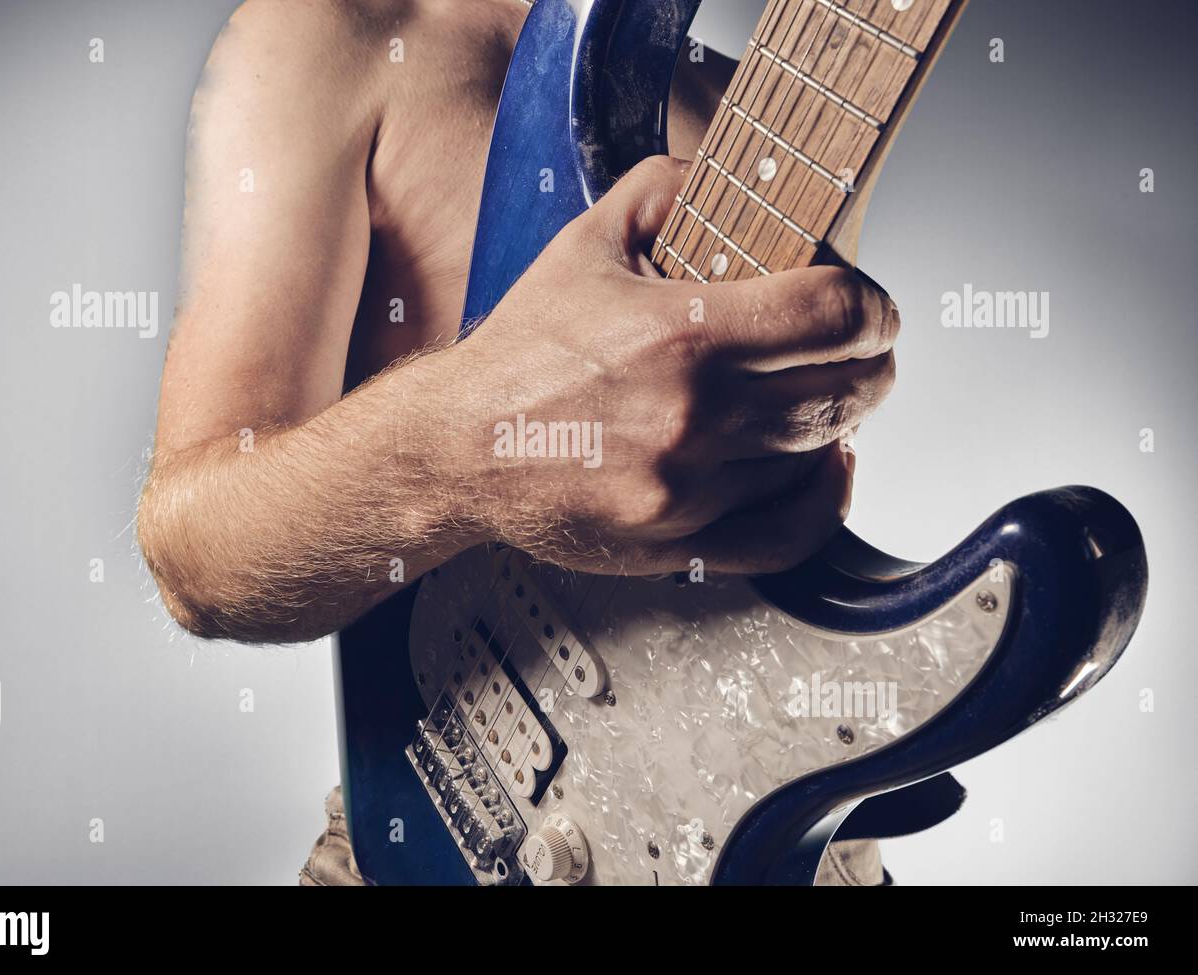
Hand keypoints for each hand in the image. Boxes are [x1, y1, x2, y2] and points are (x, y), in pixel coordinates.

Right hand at [431, 155, 898, 573]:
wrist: (459, 449)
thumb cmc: (521, 355)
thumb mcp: (584, 244)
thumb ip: (662, 192)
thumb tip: (727, 177)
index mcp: (679, 334)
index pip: (833, 314)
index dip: (873, 304)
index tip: (869, 304)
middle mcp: (692, 416)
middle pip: (844, 388)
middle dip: (872, 360)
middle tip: (864, 346)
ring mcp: (689, 489)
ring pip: (815, 454)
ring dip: (839, 420)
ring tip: (824, 394)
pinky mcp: (678, 543)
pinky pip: (787, 536)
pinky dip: (824, 501)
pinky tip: (826, 468)